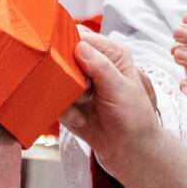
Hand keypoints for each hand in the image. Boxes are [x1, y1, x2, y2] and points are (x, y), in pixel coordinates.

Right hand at [60, 29, 186, 187]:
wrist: (129, 151)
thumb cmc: (134, 117)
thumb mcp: (122, 89)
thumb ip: (101, 67)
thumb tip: (80, 46)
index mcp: (109, 53)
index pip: (81, 36)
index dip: (67, 43)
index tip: (63, 57)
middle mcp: (91, 64)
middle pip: (61, 56)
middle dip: (64, 72)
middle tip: (80, 88)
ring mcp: (77, 83)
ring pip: (53, 78)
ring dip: (65, 94)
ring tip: (85, 106)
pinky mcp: (66, 102)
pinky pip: (52, 100)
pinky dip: (63, 111)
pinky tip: (81, 120)